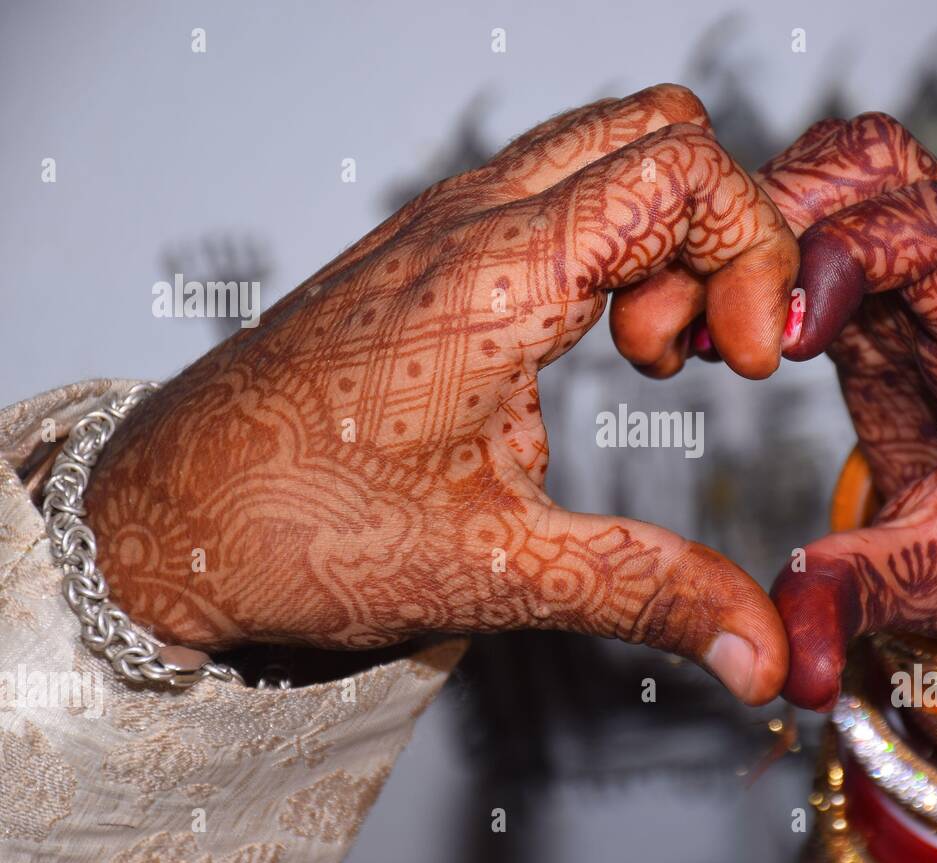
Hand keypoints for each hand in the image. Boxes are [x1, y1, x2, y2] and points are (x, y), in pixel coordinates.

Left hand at [85, 85, 798, 703]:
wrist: (170, 520)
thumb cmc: (295, 527)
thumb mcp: (498, 570)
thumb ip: (648, 592)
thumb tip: (758, 646)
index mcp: (500, 277)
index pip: (683, 170)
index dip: (751, 253)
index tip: (745, 361)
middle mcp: (472, 222)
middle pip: (658, 133)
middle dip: (716, 233)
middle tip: (702, 348)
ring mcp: (446, 227)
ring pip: (608, 151)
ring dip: (661, 238)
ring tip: (645, 352)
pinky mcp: (431, 254)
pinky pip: (558, 192)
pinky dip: (611, 245)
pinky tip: (590, 343)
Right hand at [615, 114, 936, 710]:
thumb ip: (858, 603)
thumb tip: (786, 668)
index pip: (936, 236)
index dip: (849, 254)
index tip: (781, 337)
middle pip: (881, 164)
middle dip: (778, 210)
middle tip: (708, 305)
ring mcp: (914, 285)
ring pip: (838, 175)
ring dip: (756, 220)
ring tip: (697, 312)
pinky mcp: (873, 299)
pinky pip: (809, 229)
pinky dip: (747, 254)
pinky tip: (708, 326)